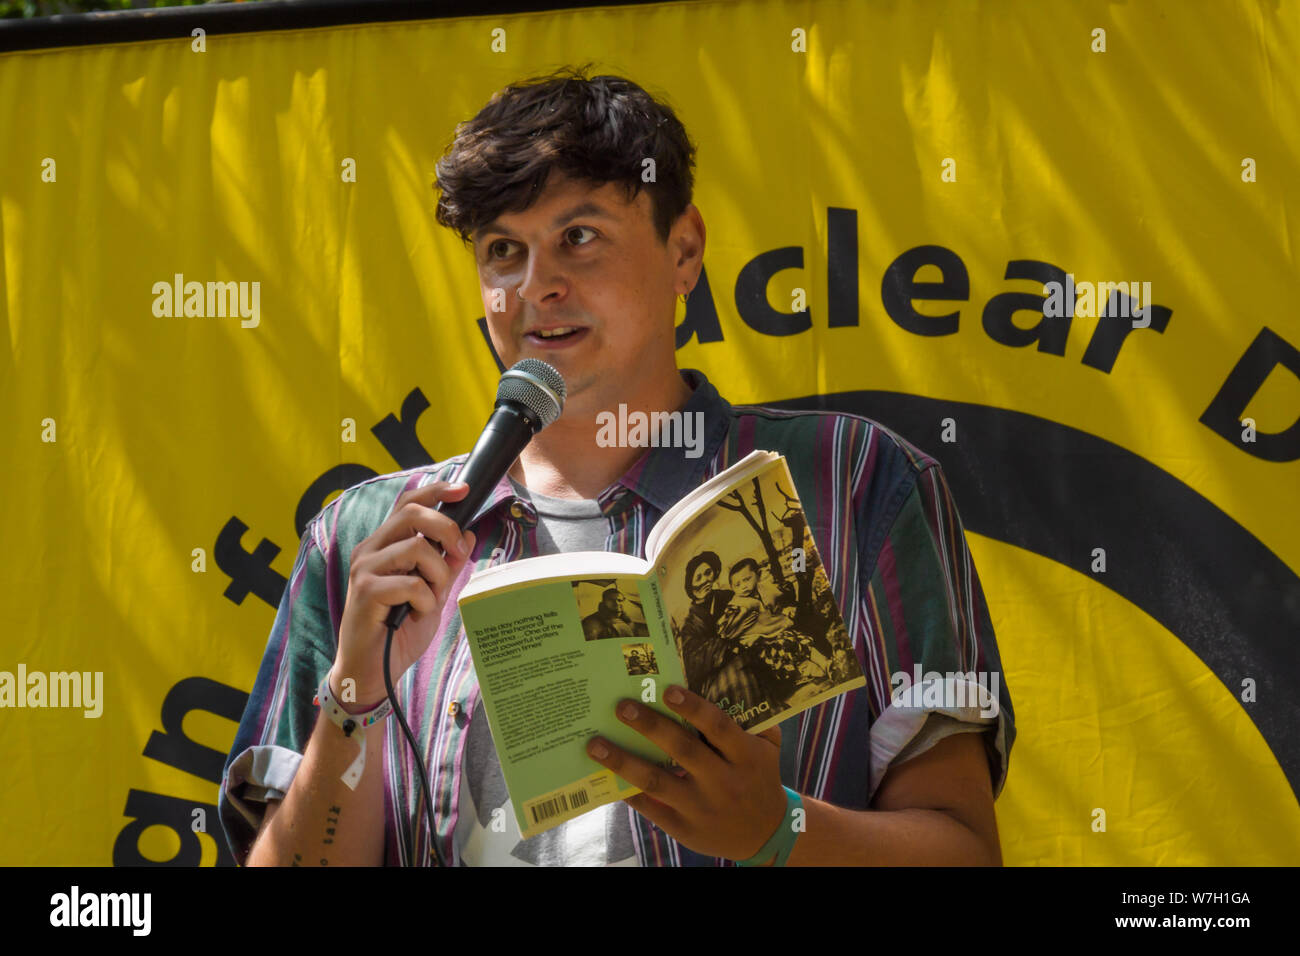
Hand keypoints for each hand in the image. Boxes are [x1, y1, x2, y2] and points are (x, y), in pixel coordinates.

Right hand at [334, 480, 476, 703]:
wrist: (371, 672)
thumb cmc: (398, 632)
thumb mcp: (432, 594)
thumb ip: (447, 564)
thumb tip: (467, 532)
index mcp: (384, 546)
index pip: (408, 504)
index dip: (436, 491)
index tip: (464, 490)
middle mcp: (370, 550)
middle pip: (412, 514)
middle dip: (445, 528)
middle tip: (459, 553)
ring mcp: (364, 569)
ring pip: (417, 548)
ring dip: (437, 574)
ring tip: (431, 598)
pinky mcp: (366, 591)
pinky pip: (411, 583)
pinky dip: (425, 600)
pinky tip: (417, 615)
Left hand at [586, 686, 788, 860]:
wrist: (766, 834)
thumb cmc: (761, 778)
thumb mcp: (768, 748)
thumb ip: (754, 719)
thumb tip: (724, 681)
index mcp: (745, 756)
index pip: (718, 727)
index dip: (693, 708)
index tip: (667, 689)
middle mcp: (723, 781)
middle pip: (682, 750)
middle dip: (650, 726)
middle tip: (621, 706)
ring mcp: (702, 807)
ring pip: (659, 782)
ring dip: (624, 761)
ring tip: (595, 745)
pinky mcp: (686, 829)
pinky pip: (653, 809)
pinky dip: (629, 793)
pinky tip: (606, 776)